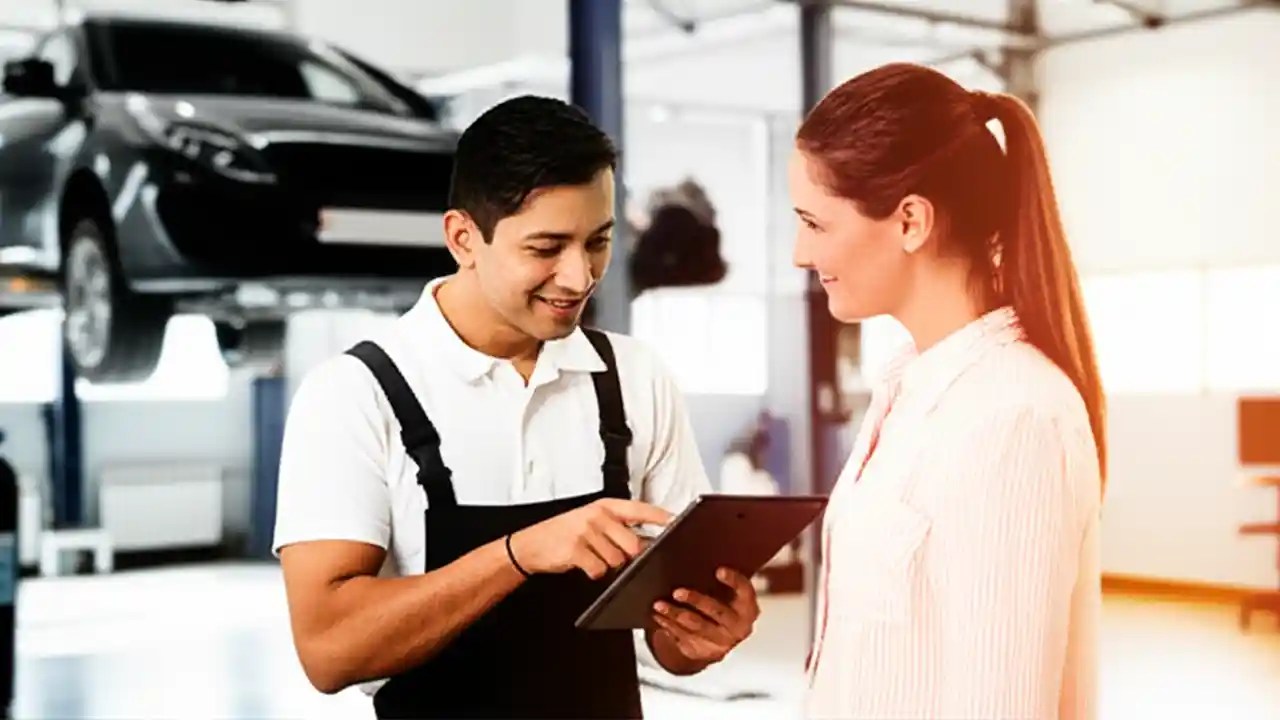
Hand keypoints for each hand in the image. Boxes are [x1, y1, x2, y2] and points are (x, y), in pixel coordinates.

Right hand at [509, 499, 671, 578]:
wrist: (531, 544)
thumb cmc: (564, 533)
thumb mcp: (592, 522)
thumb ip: (618, 528)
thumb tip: (648, 543)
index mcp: (606, 506)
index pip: (640, 509)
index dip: (660, 517)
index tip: (676, 522)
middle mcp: (598, 515)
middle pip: (633, 544)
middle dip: (628, 557)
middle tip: (610, 554)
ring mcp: (586, 531)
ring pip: (617, 560)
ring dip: (608, 566)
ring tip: (592, 556)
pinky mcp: (576, 549)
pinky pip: (599, 570)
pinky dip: (593, 572)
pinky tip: (582, 564)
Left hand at [651, 567, 758, 664]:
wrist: (719, 639)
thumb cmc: (721, 605)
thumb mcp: (727, 593)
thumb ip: (719, 579)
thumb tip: (697, 552)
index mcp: (747, 607)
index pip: (745, 591)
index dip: (733, 580)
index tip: (719, 570)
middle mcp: (738, 627)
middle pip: (717, 611)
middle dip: (696, 600)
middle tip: (678, 591)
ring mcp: (720, 642)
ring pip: (696, 627)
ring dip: (675, 614)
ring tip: (660, 604)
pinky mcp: (702, 651)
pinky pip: (683, 638)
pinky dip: (668, 626)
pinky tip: (659, 616)